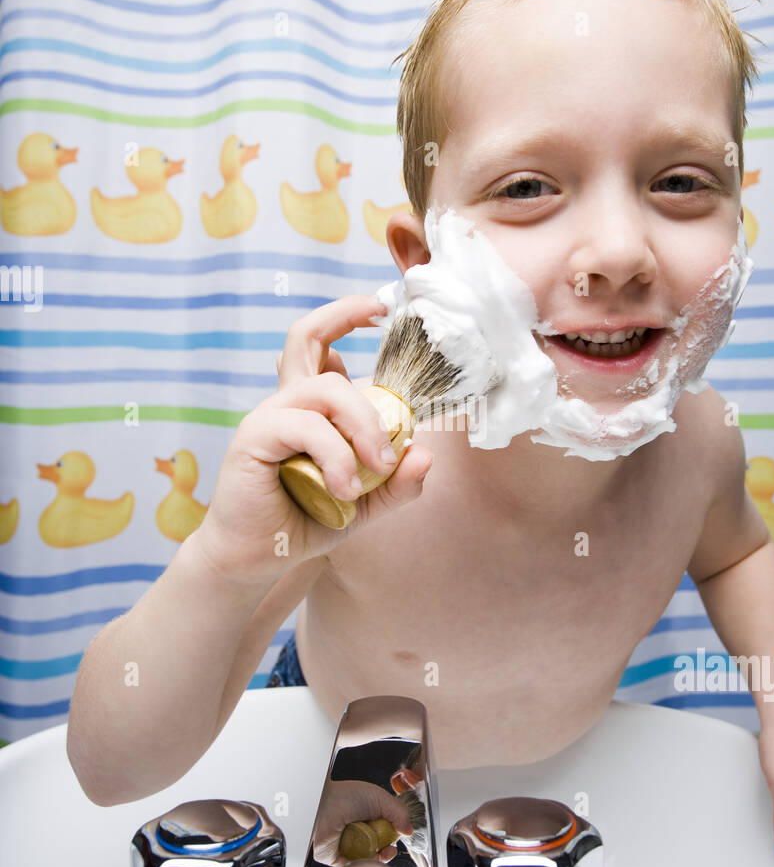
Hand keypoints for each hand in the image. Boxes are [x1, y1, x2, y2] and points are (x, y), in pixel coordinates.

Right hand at [195, 294, 433, 583]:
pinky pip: (305, 428)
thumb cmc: (304, 521)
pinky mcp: (254, 438)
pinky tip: (344, 491)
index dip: (345, 314)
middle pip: (314, 344)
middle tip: (390, 422)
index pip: (322, 343)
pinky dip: (335, 457)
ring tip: (373, 474)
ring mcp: (269, 416)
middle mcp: (287, 401)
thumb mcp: (365, 504)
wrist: (258, 559)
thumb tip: (425, 455)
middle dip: (355, 355)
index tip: (379, 307)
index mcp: (310, 406)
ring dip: (362, 430)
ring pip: (325, 391)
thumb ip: (396, 484)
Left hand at [312, 779, 415, 866]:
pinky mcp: (336, 858)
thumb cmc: (345, 795)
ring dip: (377, 861)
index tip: (399, 836)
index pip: (386, 833)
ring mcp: (348, 846)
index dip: (393, 838)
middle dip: (387, 852)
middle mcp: (358, 832)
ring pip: (368, 861)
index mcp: (367, 818)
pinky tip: (369, 861)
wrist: (323, 804)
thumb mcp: (380, 798)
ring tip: (380, 854)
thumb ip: (399, 812)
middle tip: (389, 848)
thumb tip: (409, 831)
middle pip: (379, 849)